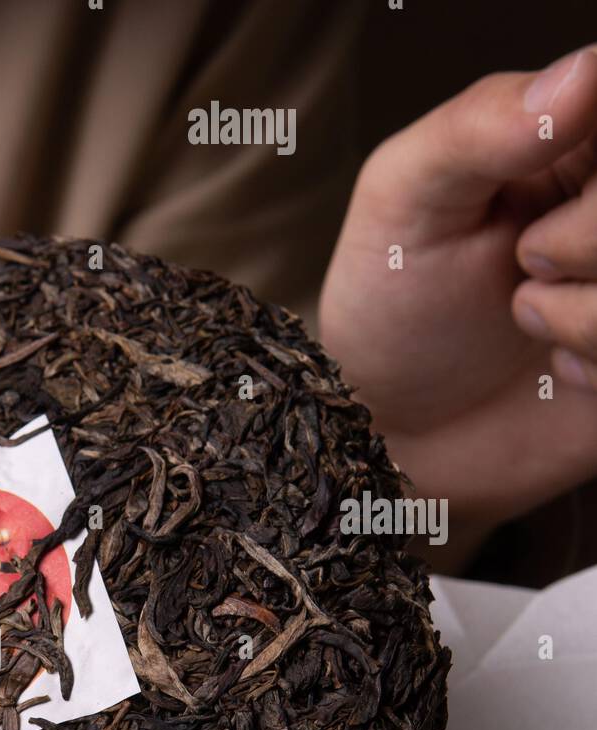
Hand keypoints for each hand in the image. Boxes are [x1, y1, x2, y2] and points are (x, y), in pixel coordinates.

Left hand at [320, 48, 596, 572]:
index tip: (539, 211)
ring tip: (524, 315)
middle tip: (524, 261)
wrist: (386, 424)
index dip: (592, 185)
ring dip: (588, 312)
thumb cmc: (390, 299)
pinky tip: (558, 367)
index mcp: (587, 133)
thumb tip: (585, 71)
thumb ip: (477, 126)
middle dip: (590, 237)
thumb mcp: (404, 198)